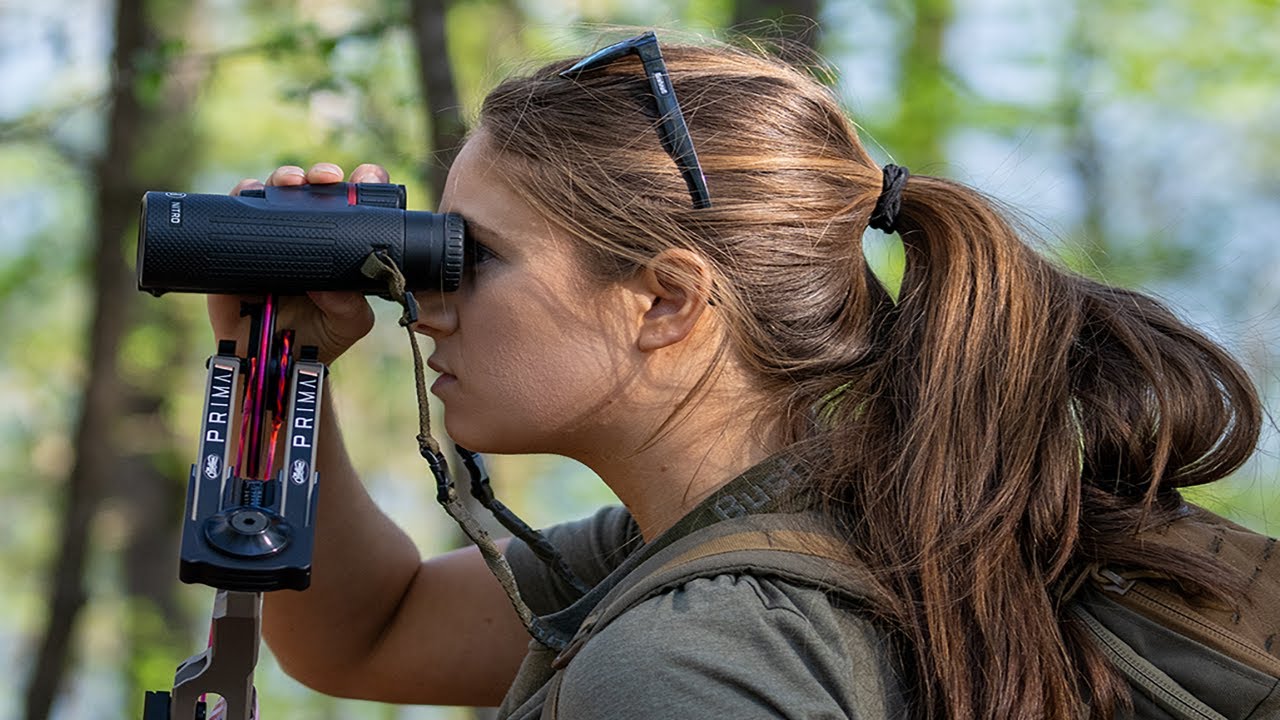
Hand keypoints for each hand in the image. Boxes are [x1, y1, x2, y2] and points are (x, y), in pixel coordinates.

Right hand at [207, 162, 388, 364]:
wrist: (272, 362)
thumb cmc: (317, 337)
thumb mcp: (350, 323)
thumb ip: (350, 306)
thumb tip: (331, 286)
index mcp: (340, 245)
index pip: (354, 206)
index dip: (362, 185)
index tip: (367, 178)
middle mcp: (306, 234)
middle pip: (314, 190)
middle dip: (322, 174)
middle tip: (328, 178)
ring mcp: (271, 236)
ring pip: (276, 192)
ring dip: (285, 177)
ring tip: (294, 182)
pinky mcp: (236, 244)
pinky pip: (236, 208)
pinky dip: (244, 193)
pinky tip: (253, 191)